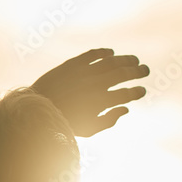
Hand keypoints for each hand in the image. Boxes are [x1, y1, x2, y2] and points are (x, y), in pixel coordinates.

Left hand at [32, 48, 148, 136]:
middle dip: (138, 72)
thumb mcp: (89, 129)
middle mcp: (94, 85)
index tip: (142, 91)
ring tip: (134, 60)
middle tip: (146, 70)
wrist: (36, 109)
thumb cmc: (64, 122)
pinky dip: (104, 52)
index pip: (126, 95)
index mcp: (100, 102)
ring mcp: (84, 72)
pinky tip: (111, 53)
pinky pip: (93, 54)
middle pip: (123, 74)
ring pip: (111, 61)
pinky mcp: (72, 64)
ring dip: (125, 59)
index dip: (137, 92)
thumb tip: (126, 109)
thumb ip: (110, 120)